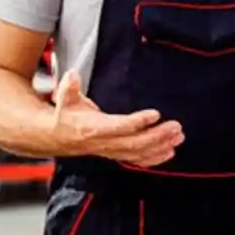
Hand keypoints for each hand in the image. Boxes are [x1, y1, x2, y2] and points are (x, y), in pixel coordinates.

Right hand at [51, 70, 183, 166]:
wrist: (55, 137)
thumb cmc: (64, 115)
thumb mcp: (64, 98)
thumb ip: (68, 88)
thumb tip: (72, 75)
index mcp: (93, 128)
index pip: (119, 127)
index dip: (137, 122)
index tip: (156, 114)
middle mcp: (104, 142)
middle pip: (134, 143)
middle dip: (157, 137)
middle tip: (176, 127)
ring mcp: (111, 150)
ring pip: (138, 153)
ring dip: (160, 147)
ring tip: (178, 137)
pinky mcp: (115, 154)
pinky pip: (137, 160)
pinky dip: (154, 158)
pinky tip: (170, 152)